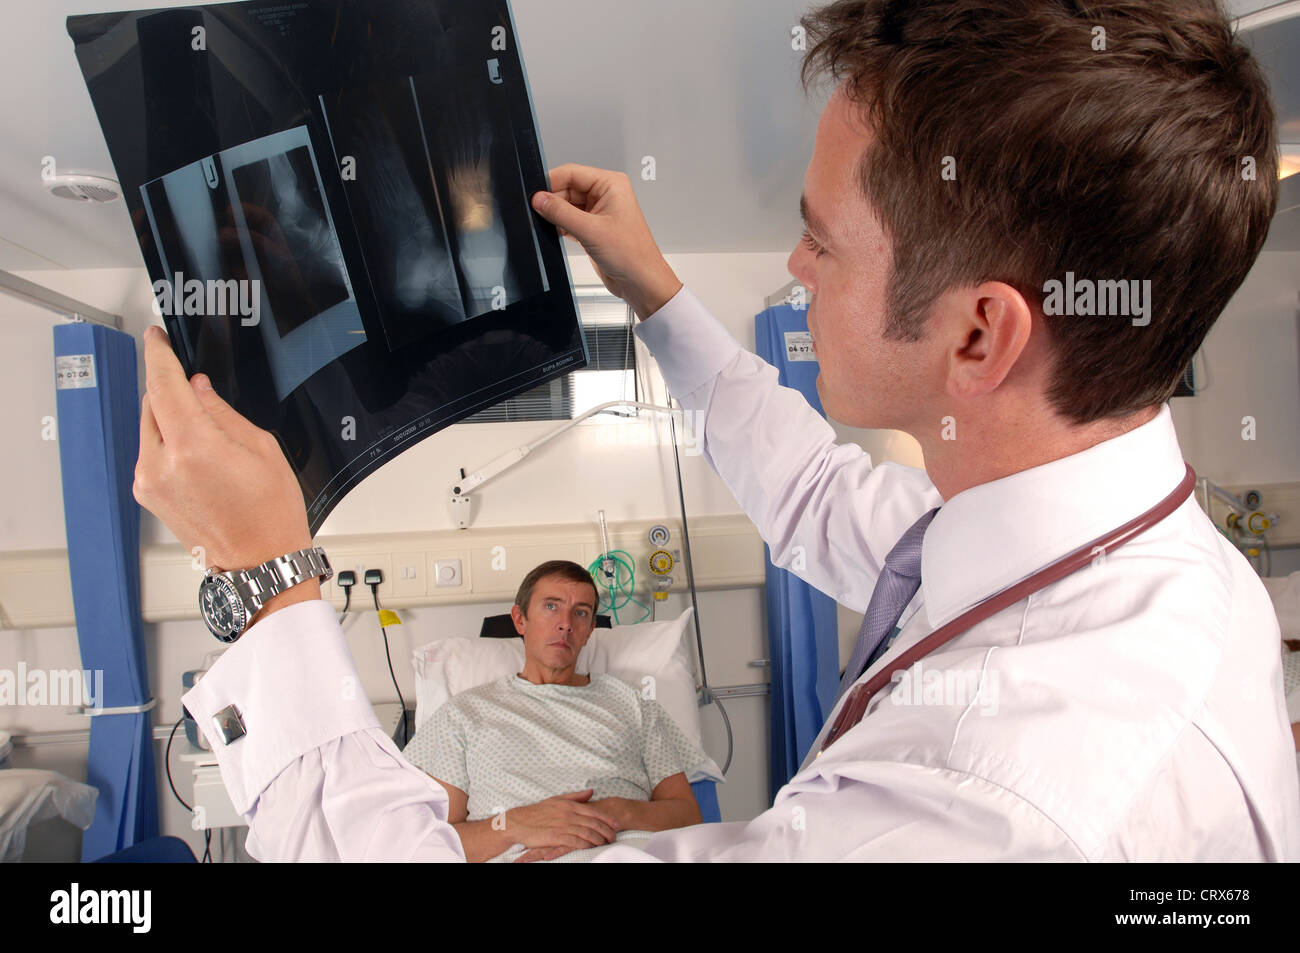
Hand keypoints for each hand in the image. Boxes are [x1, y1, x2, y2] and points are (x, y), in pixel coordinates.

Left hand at [134, 325, 313, 578]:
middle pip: (151, 403)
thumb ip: (222, 412)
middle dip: (170, 389)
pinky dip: (166, 440)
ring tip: (206, 432)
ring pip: (149, 427)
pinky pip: (149, 451)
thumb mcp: (261, 448)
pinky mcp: (147, 493)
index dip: (158, 354)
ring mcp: (149, 481)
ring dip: (169, 417)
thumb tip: (197, 388)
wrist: (259, 561)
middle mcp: (161, 464)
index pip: (163, 383)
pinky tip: (197, 453)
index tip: (156, 338)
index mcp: (192, 447)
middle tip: (195, 387)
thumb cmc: (269, 513)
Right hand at [506, 789, 619, 854]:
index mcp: (570, 805)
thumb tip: (591, 792)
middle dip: (607, 831)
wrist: (519, 822)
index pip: (594, 812)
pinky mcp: (557, 837)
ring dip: (599, 839)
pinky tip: (591, 847)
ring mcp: (564, 826)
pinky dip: (586, 845)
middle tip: (614, 837)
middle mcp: (569, 815)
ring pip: (588, 833)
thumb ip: (576, 796)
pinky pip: (576, 841)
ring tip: (605, 843)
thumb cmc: (538, 811)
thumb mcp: (557, 799)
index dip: (607, 819)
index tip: (617, 824)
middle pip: (594, 823)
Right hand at [530, 164, 681, 319]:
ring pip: (567, 205)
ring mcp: (598, 212)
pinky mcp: (593, 228)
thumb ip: (561, 213)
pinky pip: (570, 220)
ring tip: (547, 225)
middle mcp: (605, 194)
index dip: (551, 182)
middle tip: (537, 213)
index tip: (534, 195)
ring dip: (556, 215)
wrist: (640, 282)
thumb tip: (539, 199)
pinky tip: (554, 233)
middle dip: (552, 201)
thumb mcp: (590, 230)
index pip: (572, 173)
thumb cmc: (632, 255)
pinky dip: (560, 226)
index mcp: (611, 184)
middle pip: (567, 188)